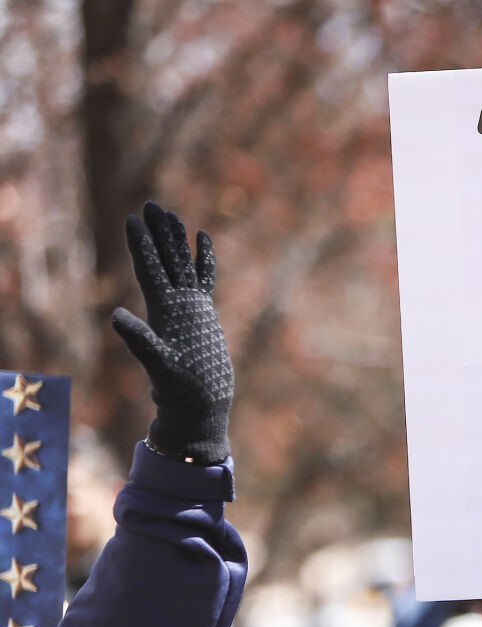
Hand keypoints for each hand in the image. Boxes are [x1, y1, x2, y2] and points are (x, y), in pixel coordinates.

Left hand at [110, 202, 233, 464]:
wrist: (199, 405)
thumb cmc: (182, 390)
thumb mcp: (160, 365)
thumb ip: (139, 340)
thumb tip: (116, 317)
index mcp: (165, 313)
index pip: (150, 272)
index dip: (142, 247)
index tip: (133, 220)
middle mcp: (175, 306)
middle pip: (166, 262)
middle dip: (159, 234)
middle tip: (152, 204)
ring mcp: (190, 309)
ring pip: (183, 266)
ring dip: (177, 241)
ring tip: (172, 214)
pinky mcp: (203, 315)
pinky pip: (203, 280)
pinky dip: (203, 260)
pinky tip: (202, 238)